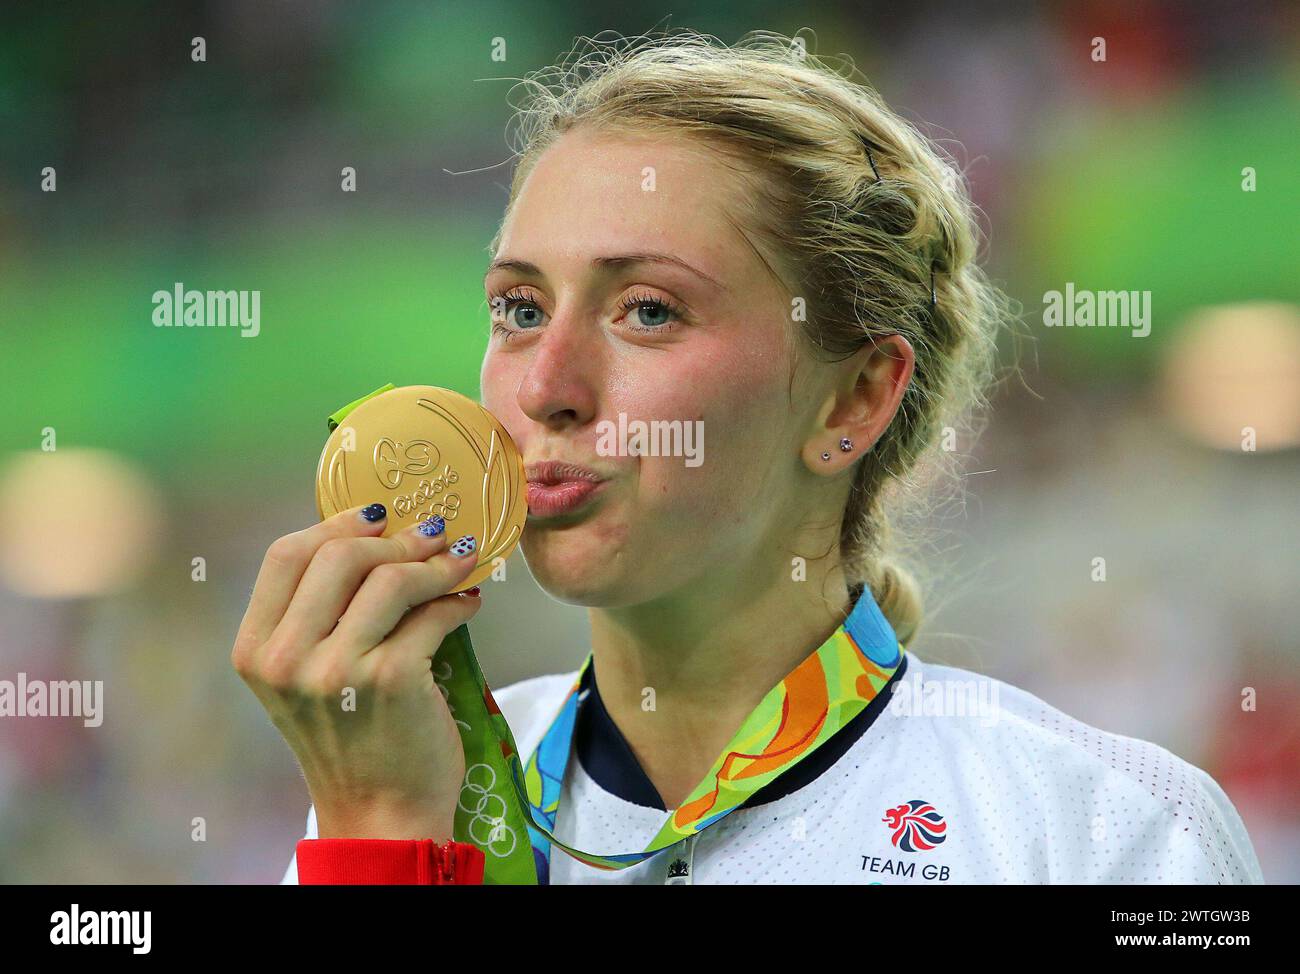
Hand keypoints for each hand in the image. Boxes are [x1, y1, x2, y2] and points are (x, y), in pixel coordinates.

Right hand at [231, 504, 481, 839]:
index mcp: (255, 649)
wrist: (380, 812)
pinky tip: (467, 604)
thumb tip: (374, 533)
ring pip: (391, 579)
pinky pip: (433, 614)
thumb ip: (320, 612)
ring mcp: (337, 672)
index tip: (379, 517)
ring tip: (460, 563)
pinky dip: (458, 602)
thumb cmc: (352, 736)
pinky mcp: (391, 681)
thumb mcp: (307, 676)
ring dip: (436, 563)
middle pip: (341, 556)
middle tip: (434, 536)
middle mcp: (286, 659)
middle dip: (398, 539)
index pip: (286, 554)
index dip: (337, 524)